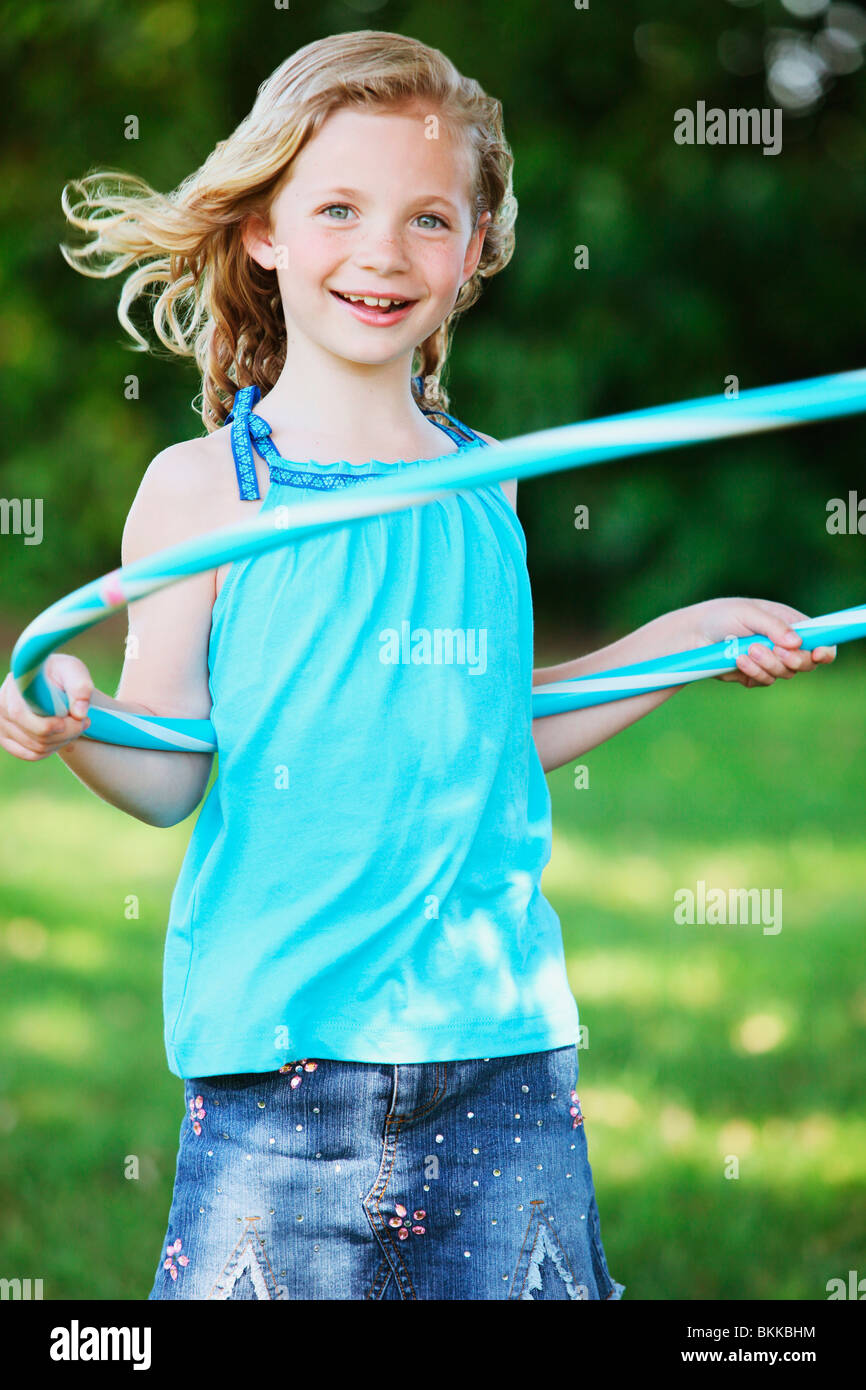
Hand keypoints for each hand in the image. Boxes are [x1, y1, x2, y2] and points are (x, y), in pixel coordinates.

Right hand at [0, 654, 92, 759]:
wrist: (51, 681)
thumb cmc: (61, 674)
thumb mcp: (74, 671)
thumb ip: (80, 687)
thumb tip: (79, 713)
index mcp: (13, 686)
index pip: (20, 714)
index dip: (46, 725)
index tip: (75, 719)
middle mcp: (1, 705)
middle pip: (34, 736)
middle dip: (66, 733)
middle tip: (84, 722)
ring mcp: (1, 724)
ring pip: (36, 748)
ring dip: (62, 741)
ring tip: (76, 726)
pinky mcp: (6, 738)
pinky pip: (31, 754)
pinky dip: (51, 749)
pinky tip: (63, 736)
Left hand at [691, 597, 836, 688]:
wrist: (695, 635)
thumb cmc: (723, 615)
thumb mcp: (749, 613)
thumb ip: (774, 627)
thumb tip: (797, 642)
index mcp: (791, 624)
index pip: (820, 639)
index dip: (824, 650)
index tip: (817, 654)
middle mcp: (785, 645)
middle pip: (806, 662)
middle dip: (792, 659)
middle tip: (776, 651)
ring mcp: (771, 662)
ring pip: (784, 674)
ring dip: (767, 663)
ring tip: (747, 650)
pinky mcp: (755, 676)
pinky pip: (764, 681)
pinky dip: (752, 672)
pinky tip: (738, 660)